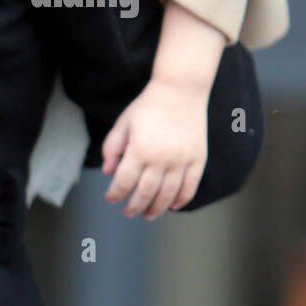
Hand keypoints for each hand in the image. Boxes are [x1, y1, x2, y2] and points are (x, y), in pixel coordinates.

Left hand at [100, 79, 209, 218]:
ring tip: (147, 215)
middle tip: (127, 212)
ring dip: (156, 208)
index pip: (124, 181)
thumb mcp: (124, 122)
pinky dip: (181, 200)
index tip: (109, 198)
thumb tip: (108, 171)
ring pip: (168, 195)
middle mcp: (161, 158)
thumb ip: (112, 147)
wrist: (180, 91)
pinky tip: (171, 206)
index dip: (115, 193)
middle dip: (133, 206)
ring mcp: (181, 160)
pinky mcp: (197, 159)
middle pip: (145, 193)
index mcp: (140, 149)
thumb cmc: (148, 106)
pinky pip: (190, 187)